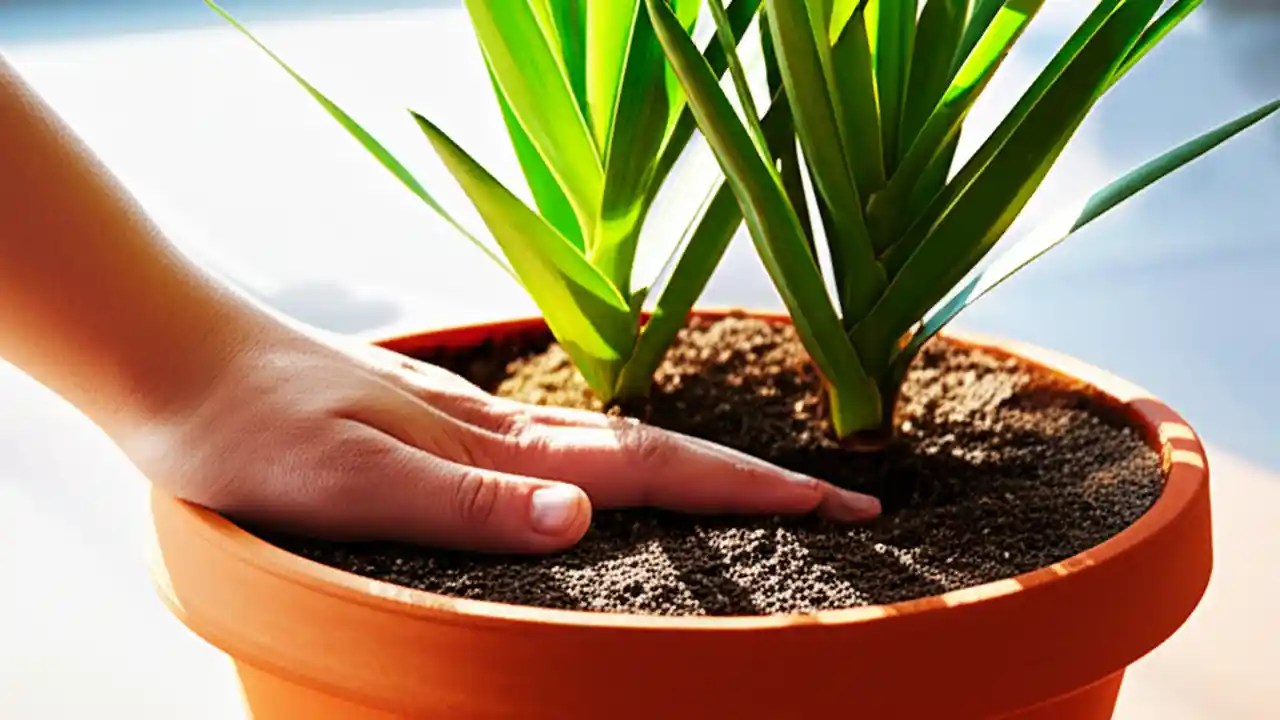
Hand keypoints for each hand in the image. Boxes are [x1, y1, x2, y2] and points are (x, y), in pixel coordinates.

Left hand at [120, 325, 880, 553]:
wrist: (175, 359)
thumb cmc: (252, 426)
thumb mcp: (354, 480)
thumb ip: (470, 504)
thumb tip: (587, 523)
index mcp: (496, 445)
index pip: (654, 468)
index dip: (752, 490)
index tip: (843, 504)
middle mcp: (501, 432)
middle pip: (657, 454)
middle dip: (755, 482)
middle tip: (843, 504)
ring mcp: (476, 427)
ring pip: (616, 451)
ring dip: (702, 475)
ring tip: (765, 498)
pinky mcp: (444, 430)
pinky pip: (564, 453)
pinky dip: (628, 470)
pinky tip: (622, 484)